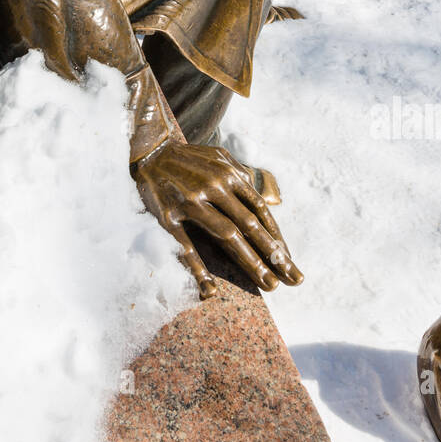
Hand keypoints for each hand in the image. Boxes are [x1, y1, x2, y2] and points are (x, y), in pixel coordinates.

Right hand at [133, 141, 302, 298]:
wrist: (149, 152)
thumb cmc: (188, 160)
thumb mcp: (218, 157)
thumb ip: (241, 176)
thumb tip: (266, 201)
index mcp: (229, 174)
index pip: (260, 210)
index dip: (276, 236)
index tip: (288, 258)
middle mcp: (214, 186)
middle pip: (250, 225)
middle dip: (274, 254)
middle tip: (292, 279)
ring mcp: (191, 201)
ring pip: (228, 235)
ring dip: (251, 262)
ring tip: (268, 284)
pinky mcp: (167, 215)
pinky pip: (186, 246)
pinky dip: (198, 269)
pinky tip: (210, 289)